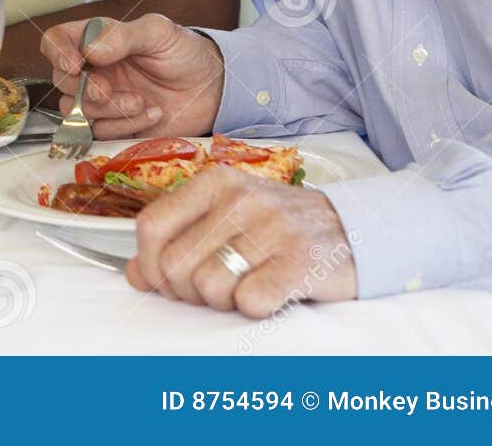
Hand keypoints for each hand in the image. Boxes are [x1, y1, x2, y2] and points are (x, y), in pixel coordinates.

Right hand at [41, 14, 224, 138]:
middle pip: (60, 82)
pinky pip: (100, 133)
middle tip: (109, 89)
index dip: (57, 52)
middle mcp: (92, 70)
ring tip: (142, 102)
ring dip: (107, 111)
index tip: (75, 65)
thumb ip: (123, 35)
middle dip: (84, 89)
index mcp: (96, 41)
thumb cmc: (185, 54)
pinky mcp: (114, 127)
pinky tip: (152, 114)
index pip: (56, 41)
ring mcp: (101, 101)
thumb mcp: (159, 33)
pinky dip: (126, 126)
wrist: (213, 91)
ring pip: (76, 112)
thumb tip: (90, 49)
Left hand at [127, 167, 357, 317]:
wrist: (356, 230)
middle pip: (174, 263)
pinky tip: (271, 295)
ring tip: (246, 288)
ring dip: (222, 302)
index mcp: (215, 183)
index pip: (151, 226)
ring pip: (208, 286)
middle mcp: (241, 199)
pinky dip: (255, 309)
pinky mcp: (301, 262)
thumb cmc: (282, 228)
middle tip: (213, 292)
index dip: (150, 264)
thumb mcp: (226, 219)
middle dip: (186, 292)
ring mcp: (272, 228)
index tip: (166, 281)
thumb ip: (177, 240)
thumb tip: (134, 273)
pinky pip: (249, 302)